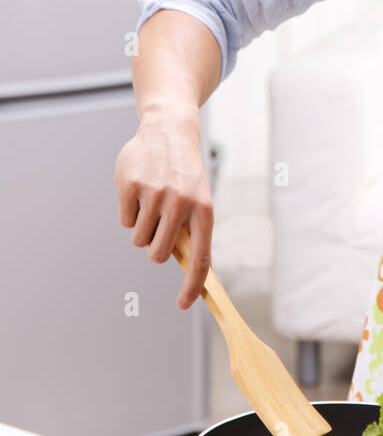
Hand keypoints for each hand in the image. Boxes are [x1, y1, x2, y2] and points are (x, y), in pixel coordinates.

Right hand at [114, 113, 213, 308]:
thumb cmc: (186, 173)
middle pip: (157, 254)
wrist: (170, 132)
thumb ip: (192, 231)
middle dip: (155, 247)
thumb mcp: (199, 199)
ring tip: (153, 201)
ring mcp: (155, 194)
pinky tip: (140, 189)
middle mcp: (181, 204)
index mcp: (204, 211)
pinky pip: (125, 220)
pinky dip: (129, 211)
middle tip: (159, 225)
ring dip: (142, 227)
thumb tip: (188, 270)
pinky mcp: (131, 186)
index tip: (184, 304)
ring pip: (138, 239)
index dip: (192, 286)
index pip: (200, 259)